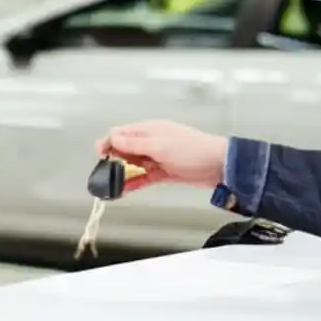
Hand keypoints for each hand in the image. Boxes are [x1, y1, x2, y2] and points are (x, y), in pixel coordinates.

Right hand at [96, 120, 227, 193]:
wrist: (219, 165)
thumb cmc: (192, 150)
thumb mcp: (160, 145)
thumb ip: (135, 143)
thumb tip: (112, 139)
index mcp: (149, 129)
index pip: (121, 133)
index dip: (108, 144)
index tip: (101, 157)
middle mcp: (151, 142)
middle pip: (125, 149)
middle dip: (114, 161)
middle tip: (108, 175)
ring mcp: (157, 157)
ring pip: (133, 165)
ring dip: (123, 174)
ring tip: (112, 187)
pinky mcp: (164, 172)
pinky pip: (144, 177)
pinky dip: (134, 183)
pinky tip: (125, 191)